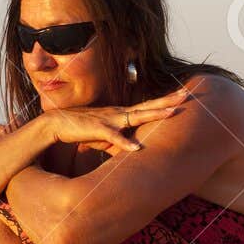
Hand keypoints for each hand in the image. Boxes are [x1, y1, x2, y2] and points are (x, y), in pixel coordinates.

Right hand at [41, 87, 190, 157]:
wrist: (56, 124)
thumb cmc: (81, 130)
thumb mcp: (105, 137)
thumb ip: (120, 141)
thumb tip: (134, 150)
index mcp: (121, 114)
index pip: (147, 106)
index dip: (164, 102)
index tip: (182, 96)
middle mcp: (118, 113)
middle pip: (147, 106)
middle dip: (167, 100)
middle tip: (187, 93)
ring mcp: (109, 119)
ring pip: (135, 116)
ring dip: (154, 114)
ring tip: (171, 113)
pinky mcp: (97, 129)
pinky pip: (113, 136)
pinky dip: (124, 142)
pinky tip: (136, 148)